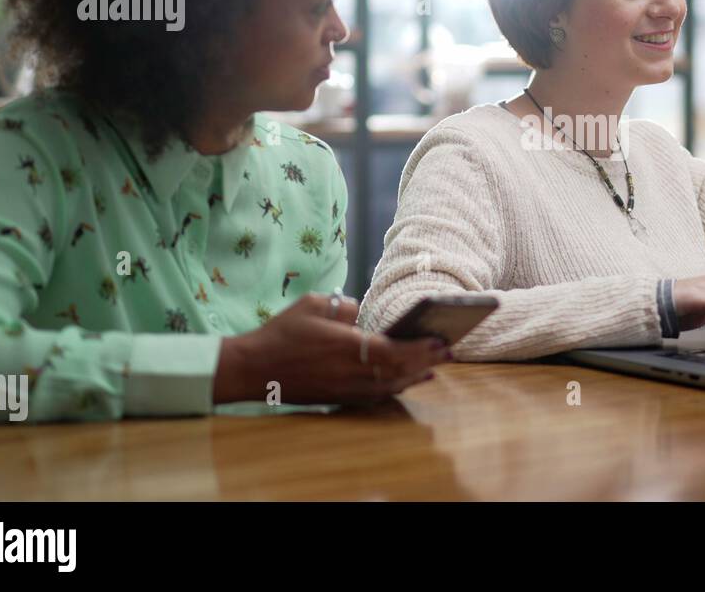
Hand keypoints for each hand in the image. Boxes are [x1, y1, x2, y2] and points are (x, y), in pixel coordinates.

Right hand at [214, 293, 450, 404]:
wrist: (254, 369)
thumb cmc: (282, 333)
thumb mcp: (311, 305)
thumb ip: (343, 305)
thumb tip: (362, 311)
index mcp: (345, 346)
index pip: (393, 350)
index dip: (420, 348)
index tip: (441, 340)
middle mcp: (350, 372)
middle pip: (399, 370)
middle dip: (427, 360)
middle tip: (450, 350)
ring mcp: (346, 389)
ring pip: (391, 385)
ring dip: (417, 375)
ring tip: (438, 364)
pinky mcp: (340, 398)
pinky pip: (377, 395)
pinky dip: (398, 387)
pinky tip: (411, 379)